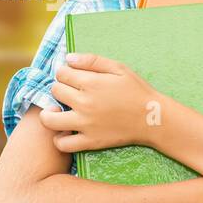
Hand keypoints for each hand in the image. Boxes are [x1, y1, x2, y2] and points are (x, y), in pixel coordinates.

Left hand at [41, 53, 163, 152]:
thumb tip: (68, 59)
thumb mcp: (119, 68)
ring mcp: (85, 124)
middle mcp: (85, 102)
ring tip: (58, 111)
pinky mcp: (90, 141)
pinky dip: (59, 139)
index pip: (61, 73)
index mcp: (92, 82)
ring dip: (49, 113)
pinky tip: (66, 132)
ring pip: (49, 119)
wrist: (153, 118)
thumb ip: (92, 60)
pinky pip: (63, 144)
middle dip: (61, 89)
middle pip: (55, 91)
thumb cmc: (137, 91)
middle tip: (72, 92)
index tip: (73, 77)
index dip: (65, 73)